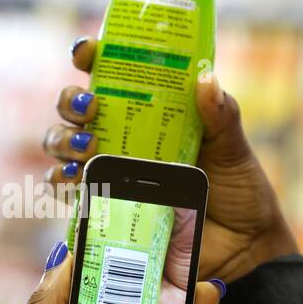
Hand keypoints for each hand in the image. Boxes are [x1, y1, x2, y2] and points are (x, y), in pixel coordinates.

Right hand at [45, 37, 298, 285]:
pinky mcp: (103, 209)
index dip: (90, 56)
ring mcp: (110, 173)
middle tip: (91, 108)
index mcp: (152, 113)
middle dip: (70, 101)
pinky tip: (76, 180)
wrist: (241, 251)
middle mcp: (124, 138)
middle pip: (74, 108)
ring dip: (62, 140)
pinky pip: (66, 191)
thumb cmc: (240, 194)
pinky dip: (62, 181)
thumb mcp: (234, 149)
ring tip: (86, 148)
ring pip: (62, 145)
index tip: (87, 52)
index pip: (111, 74)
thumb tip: (205, 78)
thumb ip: (221, 115)